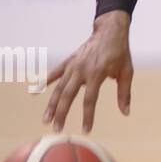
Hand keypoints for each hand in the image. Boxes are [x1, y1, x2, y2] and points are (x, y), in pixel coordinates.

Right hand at [42, 10, 133, 132]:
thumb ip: (124, 93)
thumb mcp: (127, 72)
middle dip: (62, 113)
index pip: (90, 99)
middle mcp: (81, 70)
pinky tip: (33, 92)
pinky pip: (54, 73)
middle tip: (57, 130)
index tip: (86, 130)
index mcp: (96, 73)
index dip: (88, 116)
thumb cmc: (120, 53)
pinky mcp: (69, 61)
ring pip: (58, 87)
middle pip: (68, 95)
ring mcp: (73, 65)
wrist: (110, 31)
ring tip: (45, 120)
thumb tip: (126, 113)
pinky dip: (43, 81)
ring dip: (51, 104)